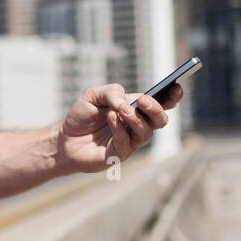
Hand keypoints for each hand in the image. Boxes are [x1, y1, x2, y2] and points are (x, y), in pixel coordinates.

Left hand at [57, 82, 182, 173]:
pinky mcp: (119, 154)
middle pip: (160, 120)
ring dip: (136, 119)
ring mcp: (130, 141)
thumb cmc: (83, 116)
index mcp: (136, 108)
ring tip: (121, 110)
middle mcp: (137, 125)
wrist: (64, 138)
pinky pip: (126, 142)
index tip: (176, 87)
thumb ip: (111, 92)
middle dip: (156, 109)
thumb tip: (125, 101)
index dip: (172, 96)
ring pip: (146, 133)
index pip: (161, 103)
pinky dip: (120, 129)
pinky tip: (111, 118)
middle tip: (143, 101)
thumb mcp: (93, 95)